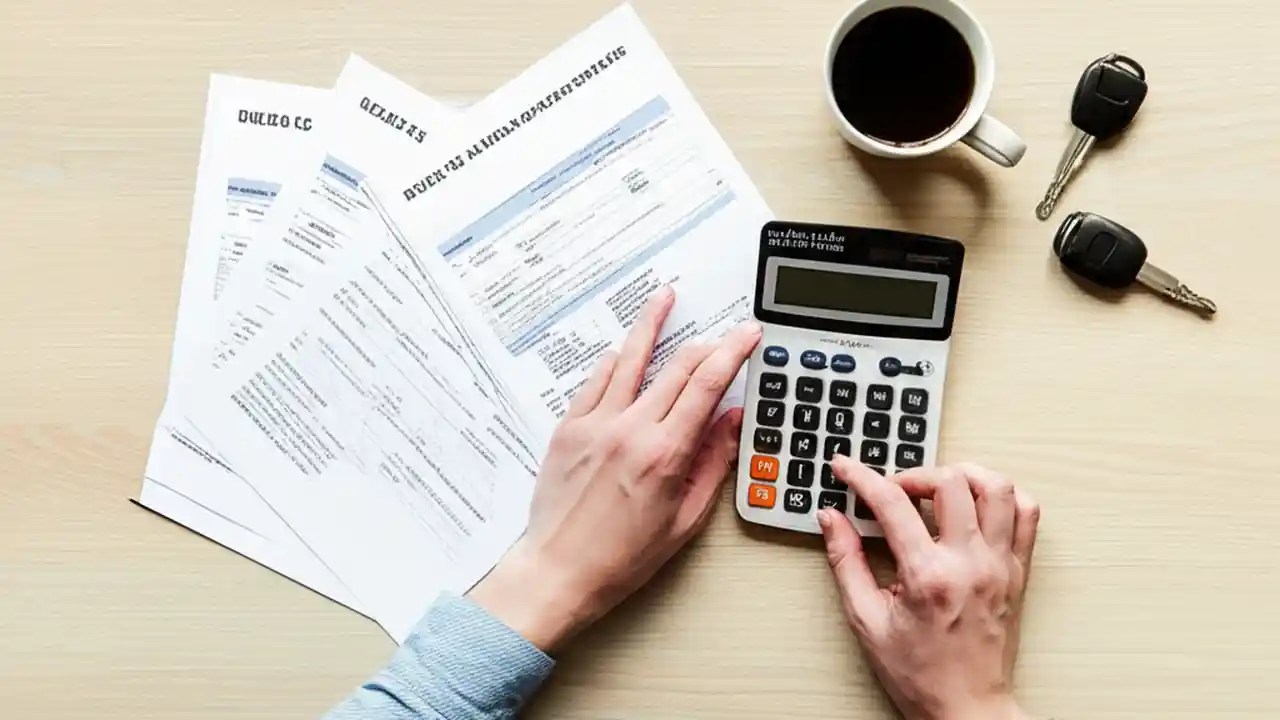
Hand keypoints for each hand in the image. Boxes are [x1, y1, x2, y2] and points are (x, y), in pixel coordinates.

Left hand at [469, 287, 761, 650]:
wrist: (558, 571)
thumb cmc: (621, 558)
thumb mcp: (684, 519)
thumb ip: (713, 463)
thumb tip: (732, 421)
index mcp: (665, 453)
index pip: (708, 385)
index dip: (733, 352)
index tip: (748, 334)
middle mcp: (630, 430)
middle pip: (677, 366)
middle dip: (707, 341)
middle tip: (724, 329)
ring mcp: (595, 424)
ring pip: (630, 359)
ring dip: (651, 324)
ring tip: (663, 298)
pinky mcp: (568, 428)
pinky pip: (595, 380)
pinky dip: (615, 360)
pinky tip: (624, 348)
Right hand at [817, 458, 1040, 719]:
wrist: (967, 707)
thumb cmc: (920, 673)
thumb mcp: (866, 620)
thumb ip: (846, 562)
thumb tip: (832, 520)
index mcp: (928, 577)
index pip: (893, 504)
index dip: (862, 477)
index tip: (847, 467)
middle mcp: (970, 564)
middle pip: (950, 482)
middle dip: (914, 474)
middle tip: (894, 489)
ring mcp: (1000, 565)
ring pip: (997, 487)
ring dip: (964, 474)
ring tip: (938, 487)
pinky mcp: (1017, 570)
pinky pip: (1027, 513)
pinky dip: (1003, 496)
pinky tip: (977, 504)